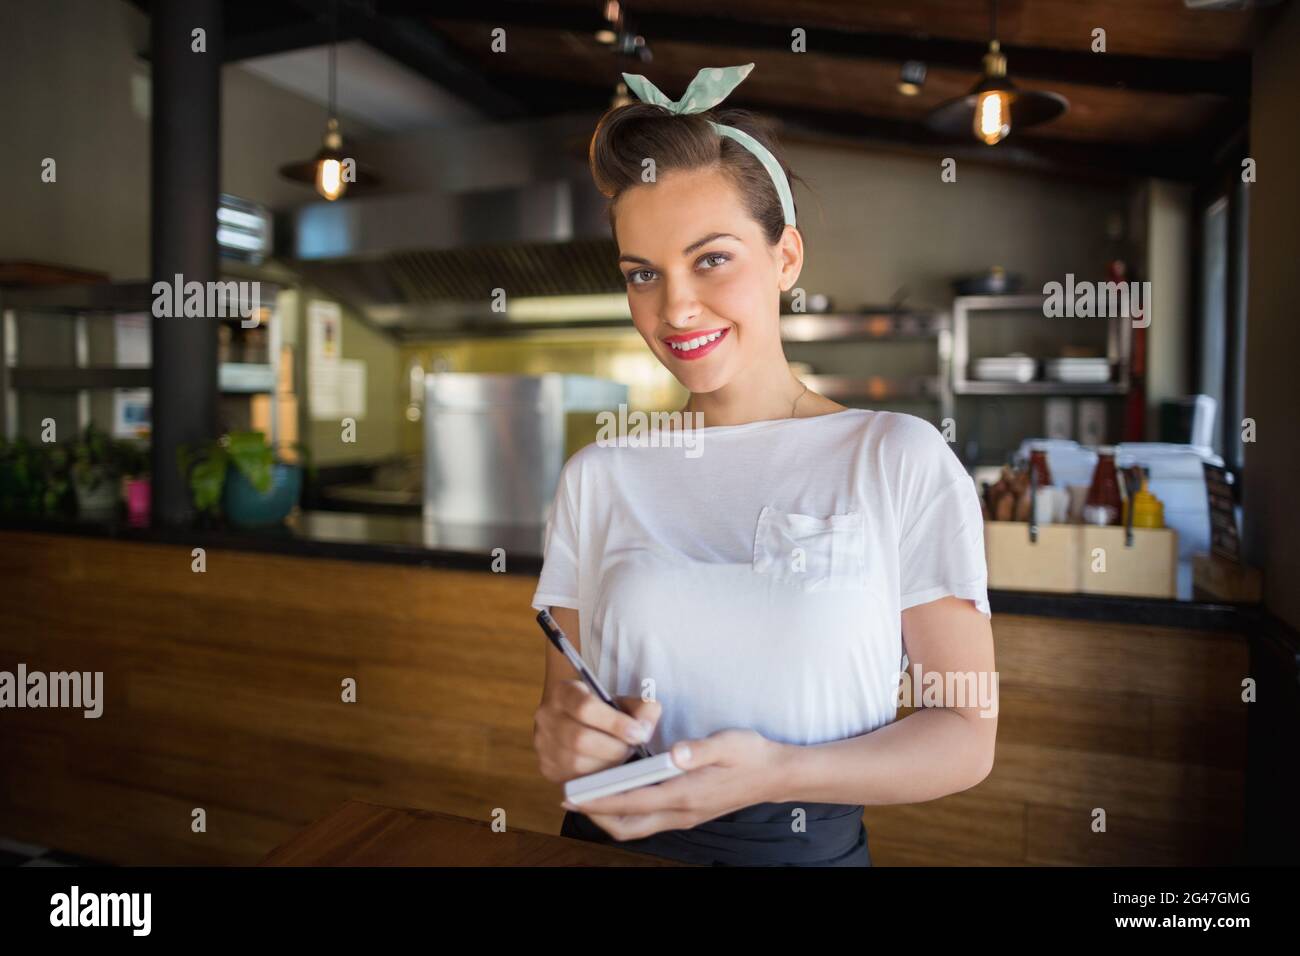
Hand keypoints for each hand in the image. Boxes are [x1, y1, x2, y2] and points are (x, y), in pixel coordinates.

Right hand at [534, 680, 660, 781]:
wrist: (573, 717)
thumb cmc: (603, 711)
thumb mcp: (621, 701)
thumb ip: (640, 709)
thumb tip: (646, 728)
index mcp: (563, 692)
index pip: (585, 707)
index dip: (615, 723)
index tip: (639, 733)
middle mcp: (547, 717)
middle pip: (580, 740)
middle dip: (614, 749)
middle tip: (633, 750)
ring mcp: (543, 744)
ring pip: (576, 764)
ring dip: (606, 766)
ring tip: (622, 760)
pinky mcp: (546, 768)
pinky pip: (573, 780)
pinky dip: (596, 779)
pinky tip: (609, 771)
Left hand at [560, 729, 788, 841]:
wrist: (774, 774)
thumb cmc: (749, 755)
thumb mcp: (727, 744)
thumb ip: (698, 750)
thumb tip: (674, 753)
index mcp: (686, 793)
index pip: (633, 801)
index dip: (601, 800)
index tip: (575, 796)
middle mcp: (681, 811)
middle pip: (627, 825)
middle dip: (596, 815)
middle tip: (571, 799)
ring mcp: (684, 816)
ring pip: (636, 827)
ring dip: (609, 816)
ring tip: (587, 798)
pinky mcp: (686, 814)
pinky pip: (647, 822)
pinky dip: (626, 813)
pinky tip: (618, 795)